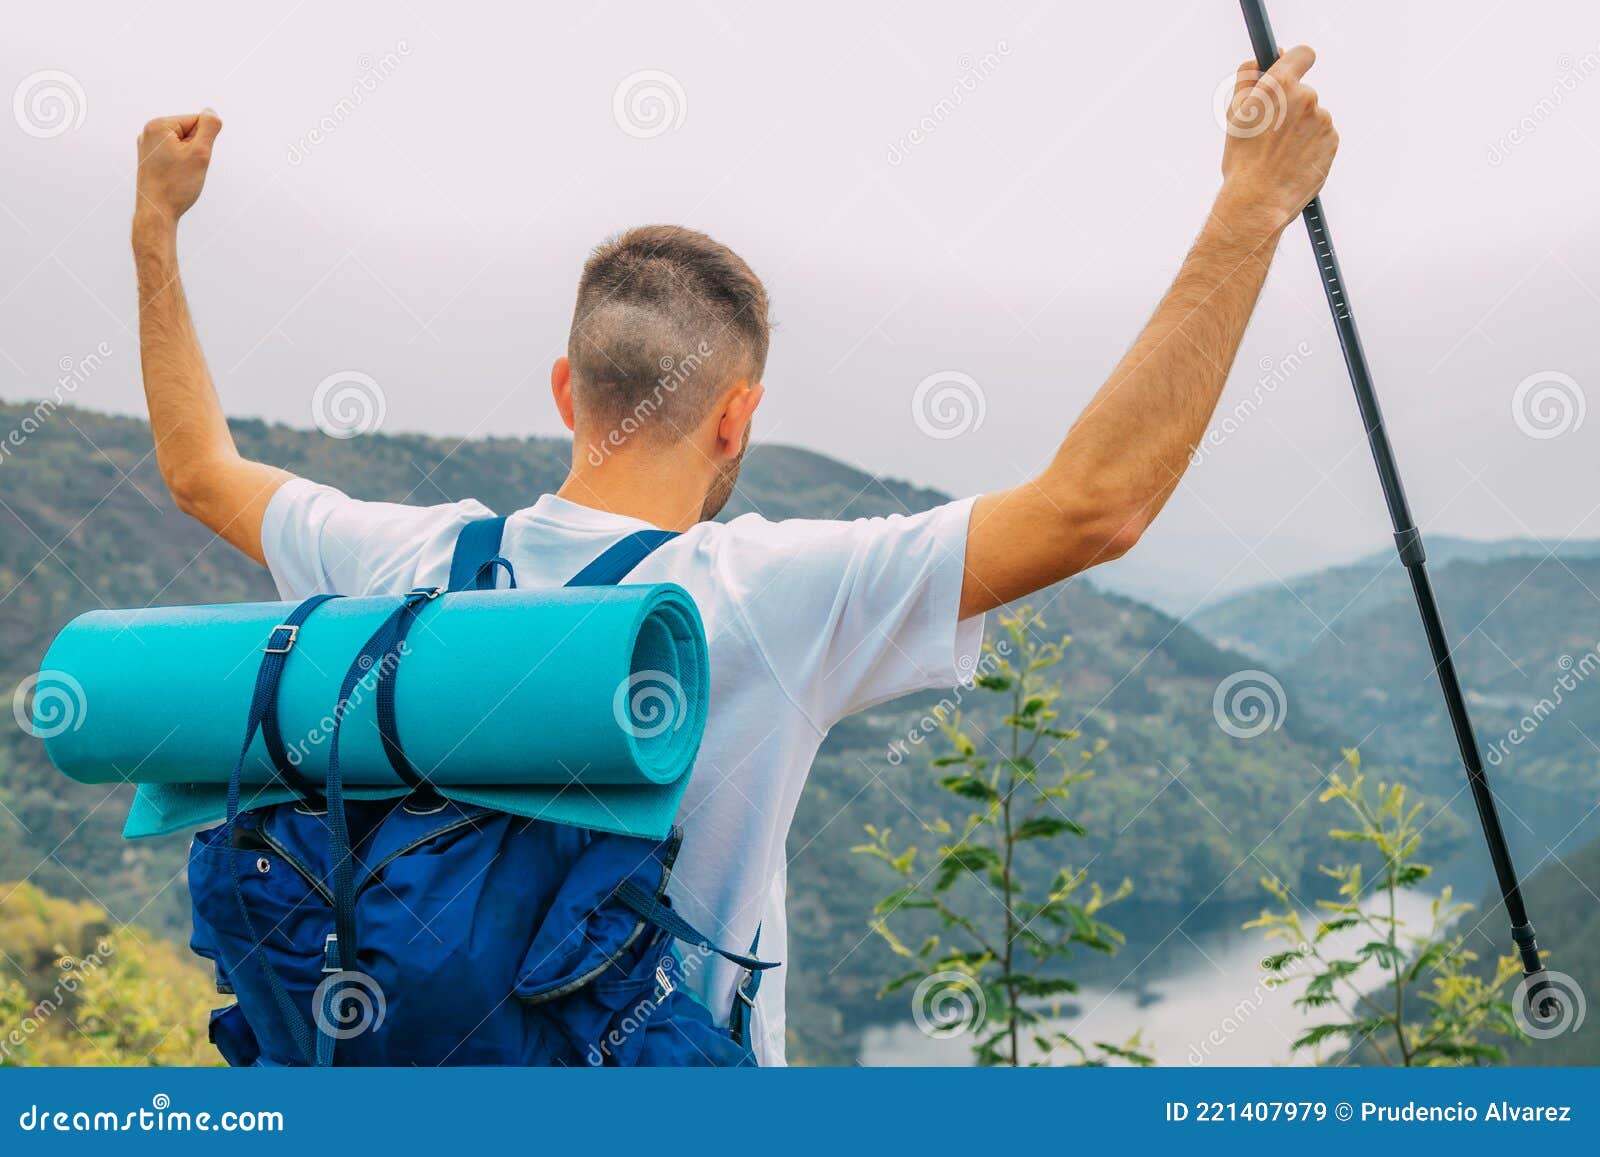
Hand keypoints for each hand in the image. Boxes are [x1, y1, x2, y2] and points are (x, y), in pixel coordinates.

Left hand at [133, 111, 222, 234]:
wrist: (156, 212)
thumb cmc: (177, 185)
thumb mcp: (200, 153)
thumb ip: (209, 128)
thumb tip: (211, 112)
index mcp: (158, 125)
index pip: (197, 122)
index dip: (203, 143)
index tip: (192, 160)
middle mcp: (148, 132)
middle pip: (189, 133)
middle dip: (196, 151)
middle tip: (186, 170)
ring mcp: (147, 146)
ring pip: (183, 146)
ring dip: (190, 160)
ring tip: (180, 175)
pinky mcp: (149, 159)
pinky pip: (175, 156)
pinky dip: (181, 166)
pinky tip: (174, 179)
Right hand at [1217, 47, 1337, 236]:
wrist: (1260, 201)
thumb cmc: (1242, 161)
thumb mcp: (1234, 116)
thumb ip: (1246, 80)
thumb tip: (1257, 63)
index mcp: (1280, 86)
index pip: (1302, 54)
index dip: (1295, 61)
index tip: (1290, 70)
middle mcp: (1306, 97)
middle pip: (1302, 92)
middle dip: (1289, 107)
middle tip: (1269, 132)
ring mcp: (1323, 120)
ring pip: (1311, 117)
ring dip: (1299, 129)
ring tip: (1279, 153)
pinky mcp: (1332, 141)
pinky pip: (1321, 136)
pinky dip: (1309, 145)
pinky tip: (1292, 161)